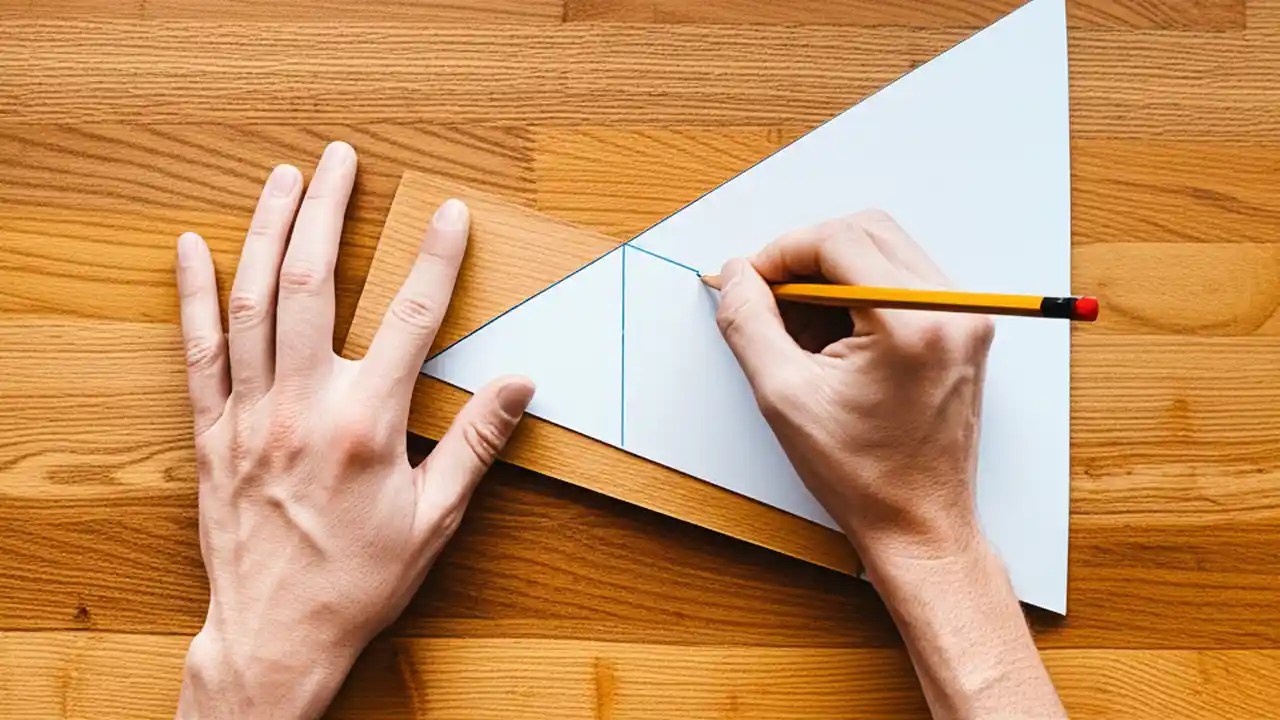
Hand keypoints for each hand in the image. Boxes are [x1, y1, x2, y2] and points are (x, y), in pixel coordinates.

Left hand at [174, 142, 533, 718]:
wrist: (275, 636)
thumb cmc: (358, 582)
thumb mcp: (435, 520)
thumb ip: (476, 443)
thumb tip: (520, 385)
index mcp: (365, 426)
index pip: (412, 319)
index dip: (435, 258)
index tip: (449, 212)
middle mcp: (302, 407)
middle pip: (311, 285)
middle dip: (329, 212)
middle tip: (342, 159)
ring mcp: (249, 414)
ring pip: (253, 302)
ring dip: (267, 231)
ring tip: (284, 178)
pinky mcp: (211, 431)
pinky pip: (199, 350)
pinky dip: (194, 294)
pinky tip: (191, 247)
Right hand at [715, 213, 1064, 717]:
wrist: (919, 525)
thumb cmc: (861, 475)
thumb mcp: (783, 396)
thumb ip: (749, 322)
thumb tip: (737, 274)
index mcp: (912, 323)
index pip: (838, 240)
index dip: (781, 251)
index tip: (748, 279)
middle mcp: (951, 310)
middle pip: (866, 231)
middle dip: (806, 254)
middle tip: (769, 294)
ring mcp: (965, 318)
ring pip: (885, 249)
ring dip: (832, 271)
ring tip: (799, 324)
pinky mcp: (963, 329)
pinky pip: (904, 278)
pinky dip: (859, 290)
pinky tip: (832, 334)